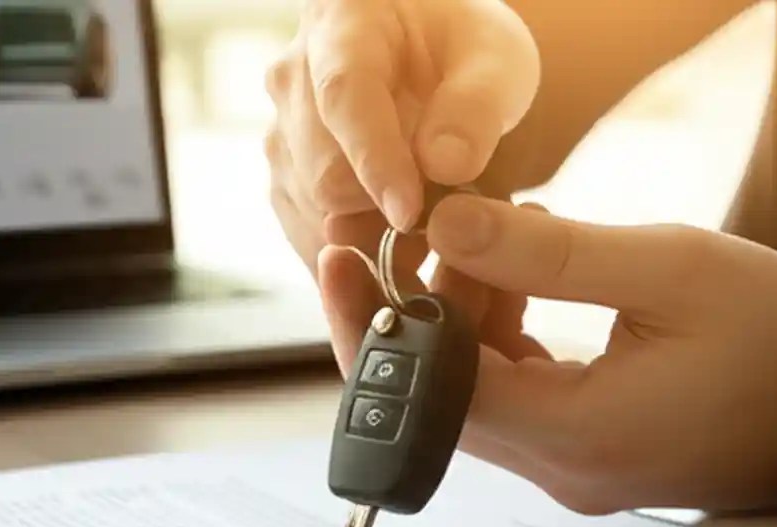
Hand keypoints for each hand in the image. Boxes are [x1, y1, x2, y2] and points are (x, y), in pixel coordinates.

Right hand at [263, 0, 542, 358]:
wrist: (427, 61)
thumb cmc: (460, 50)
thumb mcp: (495, 58)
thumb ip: (477, 105)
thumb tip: (445, 164)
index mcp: (341, 23)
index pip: (345, 97)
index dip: (375, 161)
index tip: (409, 212)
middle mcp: (293, 75)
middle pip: (323, 171)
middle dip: (385, 211)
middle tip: (448, 221)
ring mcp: (281, 130)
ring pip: (313, 210)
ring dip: (374, 235)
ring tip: (430, 222)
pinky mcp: (284, 177)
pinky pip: (308, 234)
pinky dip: (354, 251)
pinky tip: (398, 239)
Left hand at [318, 194, 776, 513]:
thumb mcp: (673, 270)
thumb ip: (549, 254)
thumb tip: (448, 226)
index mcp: (580, 437)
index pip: (433, 392)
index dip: (374, 321)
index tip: (341, 260)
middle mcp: (565, 471)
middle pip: (440, 399)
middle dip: (411, 313)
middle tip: (403, 239)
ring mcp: (575, 470)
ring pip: (475, 394)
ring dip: (460, 320)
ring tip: (487, 243)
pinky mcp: (589, 454)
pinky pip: (513, 398)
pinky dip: (498, 340)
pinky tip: (517, 282)